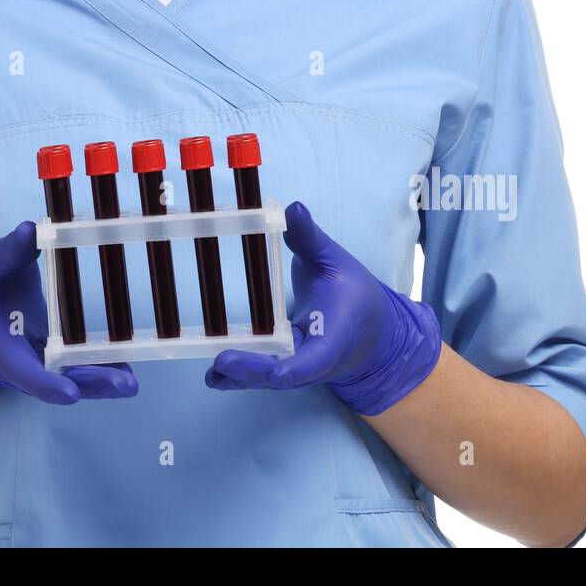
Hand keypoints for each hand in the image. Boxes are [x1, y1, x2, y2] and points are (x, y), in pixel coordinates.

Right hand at [0, 220, 136, 408]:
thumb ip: (10, 251)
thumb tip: (30, 229)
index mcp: (0, 346)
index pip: (22, 371)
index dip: (46, 384)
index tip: (70, 393)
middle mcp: (21, 367)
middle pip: (56, 383)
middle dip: (90, 385)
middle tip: (125, 383)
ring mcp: (39, 369)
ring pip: (70, 382)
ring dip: (101, 384)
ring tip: (130, 383)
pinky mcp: (53, 365)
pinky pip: (76, 372)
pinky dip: (99, 372)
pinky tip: (125, 370)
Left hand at [205, 201, 440, 415]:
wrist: (371, 331)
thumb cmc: (354, 294)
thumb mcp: (336, 261)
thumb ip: (310, 238)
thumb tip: (293, 208)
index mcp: (333, 336)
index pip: (316, 360)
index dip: (295, 368)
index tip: (276, 372)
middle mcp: (316, 361)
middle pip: (285, 374)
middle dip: (255, 371)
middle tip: (223, 361)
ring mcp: (299, 368)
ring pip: (270, 377)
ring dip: (242, 377)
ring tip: (214, 373)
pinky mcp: (286, 365)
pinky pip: (263, 373)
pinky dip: (240, 375)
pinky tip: (215, 376)